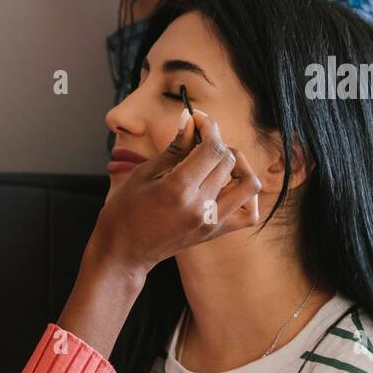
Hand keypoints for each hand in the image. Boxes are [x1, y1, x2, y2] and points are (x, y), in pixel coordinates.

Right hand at [89, 109, 261, 276]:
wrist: (123, 251)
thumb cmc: (124, 211)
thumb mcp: (144, 174)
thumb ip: (174, 149)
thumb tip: (190, 122)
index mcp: (178, 190)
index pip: (212, 149)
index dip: (209, 128)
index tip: (198, 120)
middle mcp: (200, 207)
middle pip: (228, 161)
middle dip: (217, 142)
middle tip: (199, 139)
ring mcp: (211, 222)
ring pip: (249, 184)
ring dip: (239, 166)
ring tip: (218, 162)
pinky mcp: (214, 232)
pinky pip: (248, 214)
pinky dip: (247, 196)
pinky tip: (229, 186)